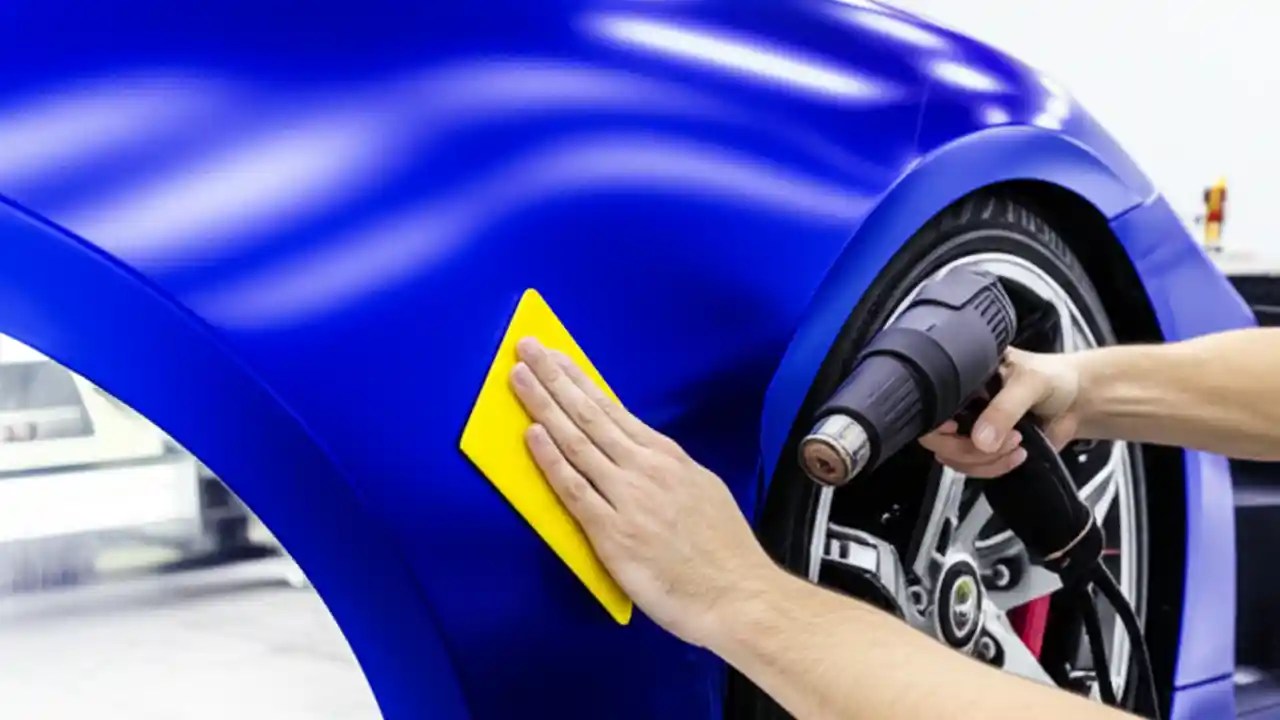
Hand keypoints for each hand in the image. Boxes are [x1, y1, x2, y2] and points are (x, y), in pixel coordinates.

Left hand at [509, 337, 774, 646]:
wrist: (737, 594)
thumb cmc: (721, 550)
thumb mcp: (700, 489)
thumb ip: (666, 470)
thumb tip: (639, 454)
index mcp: (666, 456)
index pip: (613, 408)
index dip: (579, 380)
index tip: (557, 356)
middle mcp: (645, 467)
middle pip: (590, 413)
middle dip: (555, 377)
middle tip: (528, 347)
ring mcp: (628, 497)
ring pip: (577, 440)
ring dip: (544, 405)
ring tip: (520, 377)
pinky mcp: (613, 532)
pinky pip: (574, 488)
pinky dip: (551, 458)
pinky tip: (531, 434)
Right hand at [919, 347, 1082, 476]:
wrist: (1079, 400)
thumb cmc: (1053, 377)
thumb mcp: (1029, 383)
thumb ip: (1005, 409)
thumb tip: (980, 440)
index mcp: (961, 379)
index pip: (931, 406)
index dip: (936, 424)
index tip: (957, 430)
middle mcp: (960, 405)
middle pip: (937, 439)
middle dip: (966, 448)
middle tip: (998, 442)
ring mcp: (971, 429)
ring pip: (954, 459)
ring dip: (984, 461)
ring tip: (1016, 445)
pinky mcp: (986, 451)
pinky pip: (974, 469)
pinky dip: (994, 468)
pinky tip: (1017, 454)